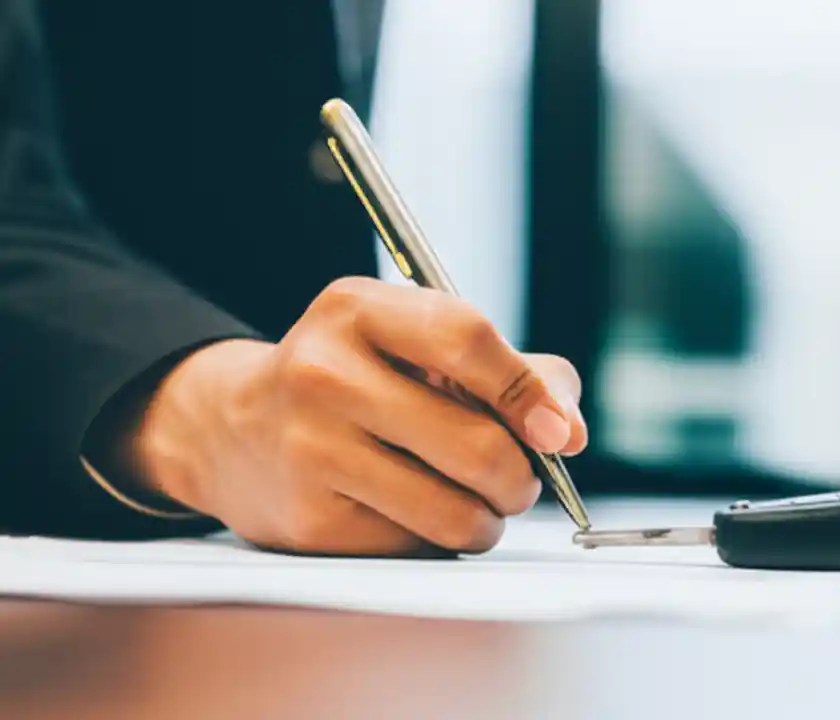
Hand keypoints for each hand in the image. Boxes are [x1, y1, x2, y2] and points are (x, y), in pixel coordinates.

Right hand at [123, 277, 586, 555]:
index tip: (561, 433)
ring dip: (489, 518)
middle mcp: (323, 373)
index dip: (529, 391)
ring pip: (453, 510)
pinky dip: (439, 538)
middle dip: (521, 477)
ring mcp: (309, 449)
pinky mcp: (308, 519)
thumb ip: (510, 370)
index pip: (465, 339)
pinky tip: (415, 512)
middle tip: (518, 479)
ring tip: (478, 502)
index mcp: (357, 310)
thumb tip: (568, 430)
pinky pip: (416, 544)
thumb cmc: (355, 380)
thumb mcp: (415, 344)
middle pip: (474, 443)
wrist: (232, 429)